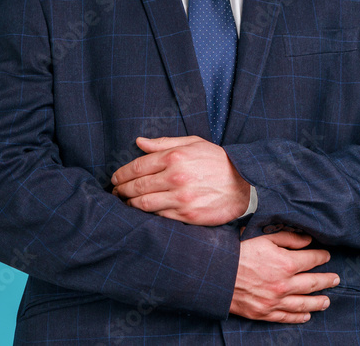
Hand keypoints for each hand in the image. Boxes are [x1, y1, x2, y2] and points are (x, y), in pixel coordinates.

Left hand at [111, 136, 250, 225]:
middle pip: (136, 186)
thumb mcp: (193, 143)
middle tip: (115, 193)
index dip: (121, 174)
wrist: (245, 184)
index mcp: (175, 157)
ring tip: (125, 203)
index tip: (114, 178)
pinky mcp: (187, 215)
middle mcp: (175, 178)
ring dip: (130, 204)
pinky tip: (142, 213)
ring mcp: (181, 199)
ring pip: (144, 204)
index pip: (137, 167)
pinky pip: (159, 217)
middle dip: (121, 190)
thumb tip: (139, 142)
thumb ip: (164, 143)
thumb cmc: (217, 161)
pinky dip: (147, 215)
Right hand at [231, 231, 338, 322]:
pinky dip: (299, 317)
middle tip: (335, 279)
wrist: (216, 274)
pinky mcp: (265, 313)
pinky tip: (307, 316)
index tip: (326, 256)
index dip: (321, 257)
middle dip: (326, 281)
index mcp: (285, 263)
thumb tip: (307, 240)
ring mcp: (275, 301)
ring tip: (327, 301)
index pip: (311, 260)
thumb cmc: (238, 253)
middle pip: (313, 284)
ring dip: (318, 302)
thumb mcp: (263, 237)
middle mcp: (284, 285)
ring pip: (304, 304)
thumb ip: (288, 238)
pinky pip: (287, 317)